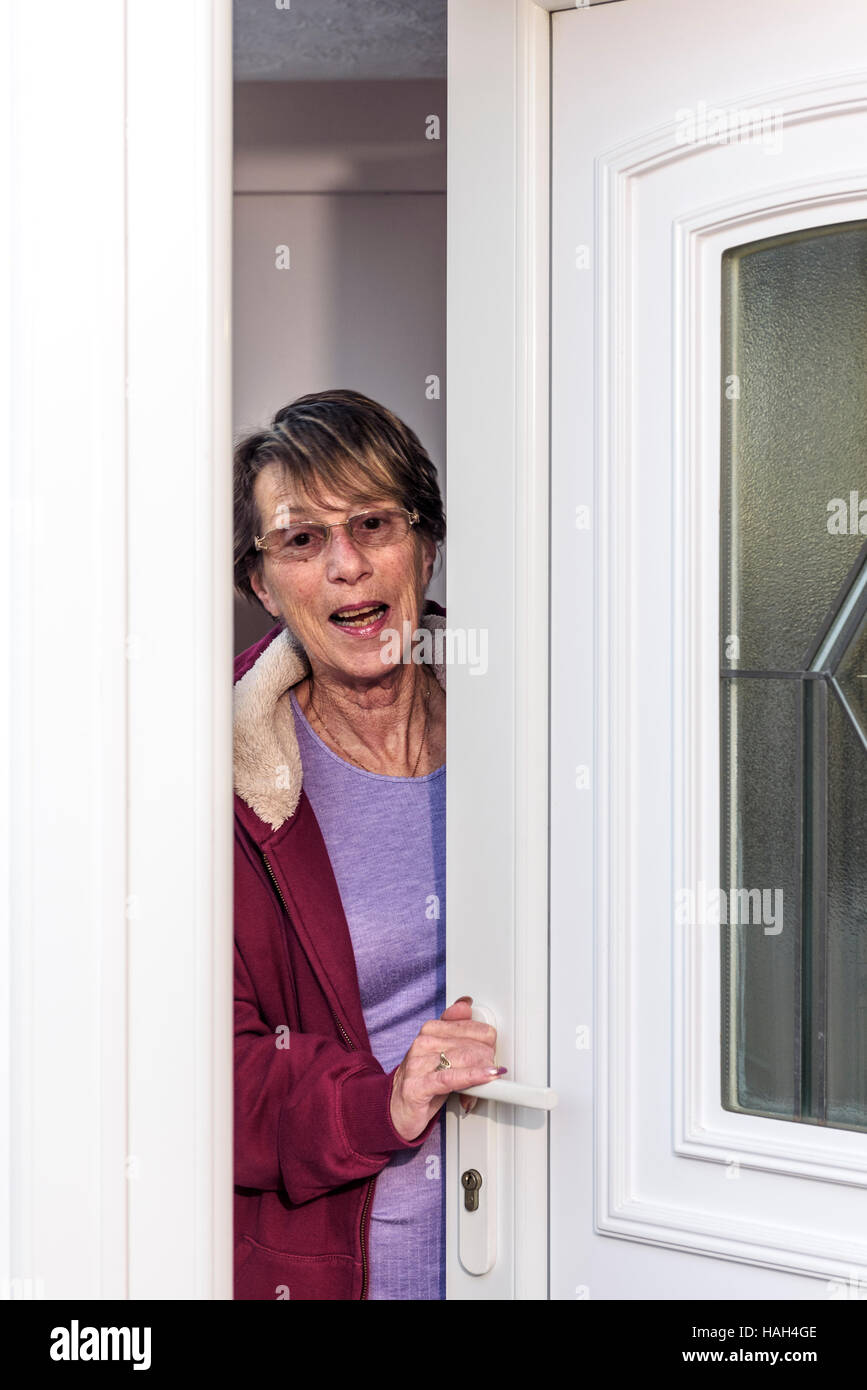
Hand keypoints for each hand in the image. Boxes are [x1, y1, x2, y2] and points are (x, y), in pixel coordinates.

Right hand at [389, 996, 503, 1140]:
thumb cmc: (423, 1080)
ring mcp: (418, 1063)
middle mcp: (423, 1043)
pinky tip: (487, 1077)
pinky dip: (474, 1077)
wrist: (396, 1108)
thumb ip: (456, 1029)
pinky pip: (451, 1077)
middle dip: (487, 1058)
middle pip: (471, 1044)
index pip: (471, 1026)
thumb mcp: (442, 1052)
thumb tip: (466, 1004)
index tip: (493, 1051)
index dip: (487, 1041)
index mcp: (430, 1029)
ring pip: (464, 1059)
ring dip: (483, 1072)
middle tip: (492, 1070)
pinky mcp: (417, 1086)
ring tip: (489, 1080)